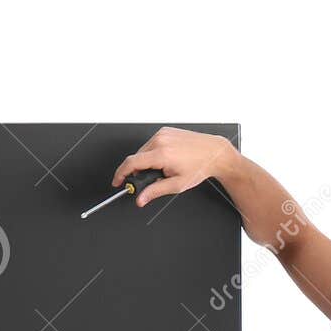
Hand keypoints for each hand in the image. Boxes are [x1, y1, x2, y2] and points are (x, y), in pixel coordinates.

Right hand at [112, 128, 235, 206]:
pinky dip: (153, 153)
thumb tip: (140, 199)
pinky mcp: (166, 130)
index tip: (117, 181)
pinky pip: (152, 144)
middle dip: (138, 171)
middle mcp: (161, 140)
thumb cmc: (199, 167)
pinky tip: (166, 159)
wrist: (213, 152)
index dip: (121, 174)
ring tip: (164, 169)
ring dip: (147, 162)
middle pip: (137, 157)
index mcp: (162, 154)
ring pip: (144, 151)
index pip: (131, 163)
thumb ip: (155, 191)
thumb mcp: (176, 185)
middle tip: (151, 180)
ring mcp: (163, 134)